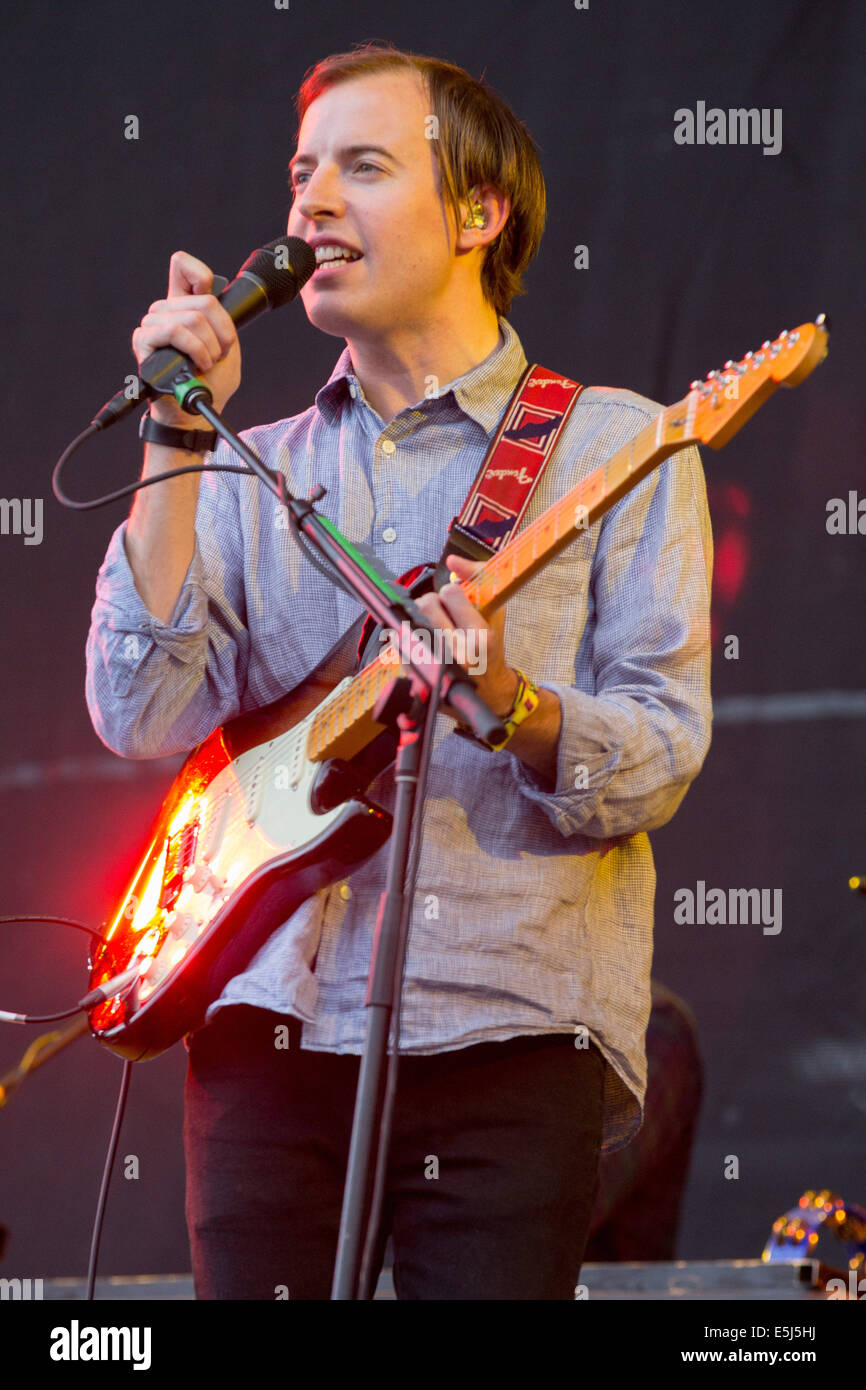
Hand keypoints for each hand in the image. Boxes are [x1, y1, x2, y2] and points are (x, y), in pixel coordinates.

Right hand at [132, 250, 241, 426]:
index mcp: (183, 306)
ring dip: (209, 347)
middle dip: (223, 334)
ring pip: (193, 318)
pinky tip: (197, 365)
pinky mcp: (144, 340)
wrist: (197, 410)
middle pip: (205, 300)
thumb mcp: (227, 345)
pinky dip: (196, 350)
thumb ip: (222, 320)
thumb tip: (215, 298)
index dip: (200, 274)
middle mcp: (165, 310)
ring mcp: (153, 324)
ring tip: (206, 364)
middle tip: (218, 355)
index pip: (182, 267)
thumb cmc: (211, 382)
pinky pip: (176, 331)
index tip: (213, 299)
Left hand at [399, 553, 518, 720]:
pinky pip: (401, 641)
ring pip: (410, 621)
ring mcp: (436, 667)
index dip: (453, 595)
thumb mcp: (495, 612)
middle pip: (426, 604)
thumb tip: (452, 560)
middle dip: (434, 605)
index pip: (450, 593)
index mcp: (479, 637)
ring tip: (435, 630)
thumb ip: (478, 579)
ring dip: (420, 620)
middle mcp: (457, 654)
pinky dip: (410, 637)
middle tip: (443, 615)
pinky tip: (424, 643)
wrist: (487, 690)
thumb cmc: (491, 648)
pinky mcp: (418, 675)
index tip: (458, 604)